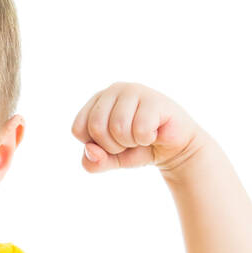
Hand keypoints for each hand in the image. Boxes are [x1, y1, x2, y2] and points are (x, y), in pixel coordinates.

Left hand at [71, 82, 202, 173]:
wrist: (173, 149)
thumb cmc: (137, 149)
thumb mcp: (110, 160)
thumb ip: (93, 162)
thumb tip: (90, 149)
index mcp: (96, 102)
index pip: (78, 128)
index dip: (96, 145)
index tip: (112, 142)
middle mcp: (112, 90)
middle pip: (96, 127)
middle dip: (113, 145)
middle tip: (129, 141)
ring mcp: (134, 91)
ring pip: (118, 128)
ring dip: (131, 142)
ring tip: (141, 136)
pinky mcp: (154, 99)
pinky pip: (139, 129)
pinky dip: (146, 139)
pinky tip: (154, 132)